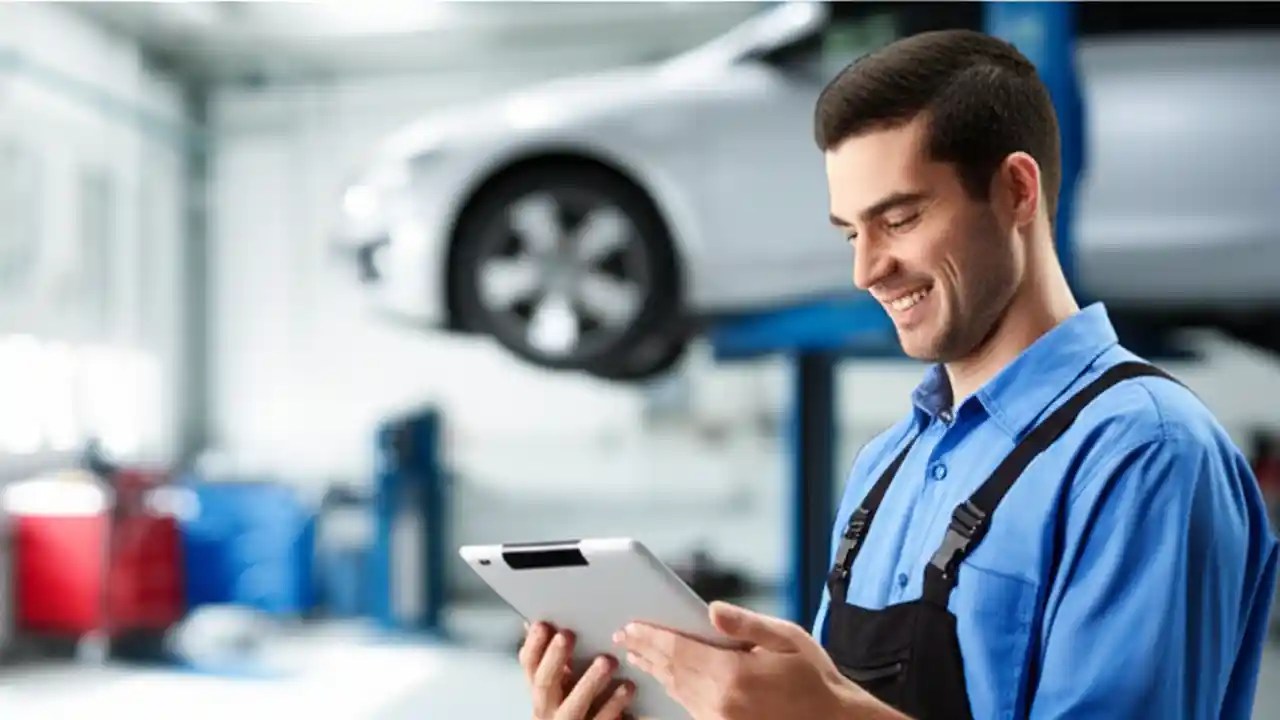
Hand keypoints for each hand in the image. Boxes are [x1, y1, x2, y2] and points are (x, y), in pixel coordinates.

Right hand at [519, 621, 636, 719]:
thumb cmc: (572, 705)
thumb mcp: (559, 683)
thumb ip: (553, 656)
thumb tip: (537, 621)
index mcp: (540, 690)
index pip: (529, 665)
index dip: (533, 645)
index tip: (542, 624)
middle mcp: (547, 708)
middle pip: (544, 683)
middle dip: (554, 658)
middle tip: (568, 635)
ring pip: (573, 705)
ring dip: (589, 681)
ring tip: (606, 661)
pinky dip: (614, 704)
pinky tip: (627, 686)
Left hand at [615, 601, 901, 719]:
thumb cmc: (814, 679)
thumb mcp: (787, 639)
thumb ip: (746, 624)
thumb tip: (712, 609)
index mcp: (732, 675)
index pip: (678, 651)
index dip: (650, 636)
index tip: (630, 626)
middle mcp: (719, 703)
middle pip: (671, 672)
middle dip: (645, 651)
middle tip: (624, 637)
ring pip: (676, 691)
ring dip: (655, 671)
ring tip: (638, 654)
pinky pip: (690, 707)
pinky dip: (674, 689)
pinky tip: (666, 678)